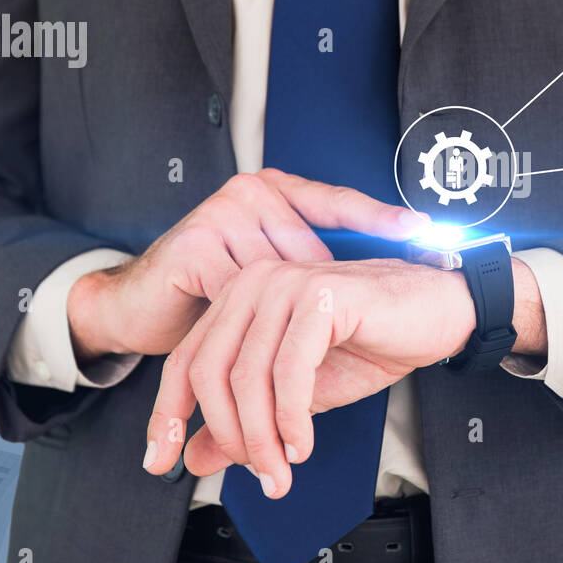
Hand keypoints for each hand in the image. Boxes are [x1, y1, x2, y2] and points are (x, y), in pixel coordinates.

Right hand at [66, 169, 428, 359]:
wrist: (136, 305)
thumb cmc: (209, 295)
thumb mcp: (271, 285)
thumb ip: (313, 282)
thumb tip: (379, 278)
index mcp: (278, 193)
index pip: (340, 204)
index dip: (382, 219)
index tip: (425, 231)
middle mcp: (253, 195)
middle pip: (312, 258)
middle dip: (333, 305)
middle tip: (370, 333)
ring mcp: (222, 216)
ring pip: (280, 288)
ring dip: (296, 336)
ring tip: (323, 362)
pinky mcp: (196, 249)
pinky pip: (242, 304)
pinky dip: (259, 343)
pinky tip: (272, 369)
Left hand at [142, 257, 479, 493]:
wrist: (441, 312)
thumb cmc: (374, 342)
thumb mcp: (299, 394)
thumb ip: (247, 420)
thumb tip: (194, 458)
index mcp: (242, 298)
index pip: (187, 360)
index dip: (168, 415)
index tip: (159, 461)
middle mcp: (257, 283)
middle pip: (211, 372)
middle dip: (228, 437)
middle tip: (258, 477)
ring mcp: (289, 284)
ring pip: (249, 377)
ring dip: (263, 437)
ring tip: (282, 471)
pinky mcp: (323, 296)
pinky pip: (291, 370)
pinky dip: (293, 417)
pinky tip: (304, 442)